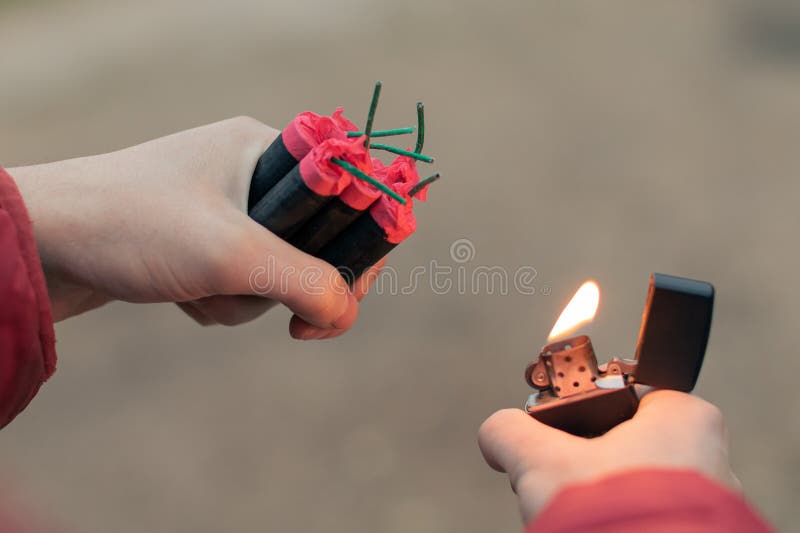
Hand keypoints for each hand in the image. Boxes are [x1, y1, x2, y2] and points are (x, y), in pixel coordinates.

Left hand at [11, 116, 378, 336]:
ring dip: (241, 299)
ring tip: (197, 293)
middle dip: (286, 286)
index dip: (358, 246)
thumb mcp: (234, 255)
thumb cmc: (135, 227)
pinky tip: (179, 295)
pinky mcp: (195, 240)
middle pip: (310, 242)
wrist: (40, 243)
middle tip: (291, 322)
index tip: (345, 293)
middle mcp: (248, 172)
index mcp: (267, 150)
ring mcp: (220, 207)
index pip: (346, 194)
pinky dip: (216, 299)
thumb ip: (307, 283)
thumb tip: (347, 313)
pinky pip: (234, 279)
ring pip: (269, 270)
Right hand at [478, 390, 738, 522]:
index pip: (625, 392)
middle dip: (589, 458)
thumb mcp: (541, 462)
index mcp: (686, 417)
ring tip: (576, 508)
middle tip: (559, 476)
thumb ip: (510, 432)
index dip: (583, 406)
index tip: (556, 428)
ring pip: (640, 484)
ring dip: (604, 492)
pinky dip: (625, 519)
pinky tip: (600, 528)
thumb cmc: (607, 510)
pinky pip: (655, 517)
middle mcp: (713, 456)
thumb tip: (494, 434)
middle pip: (628, 442)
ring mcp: (715, 504)